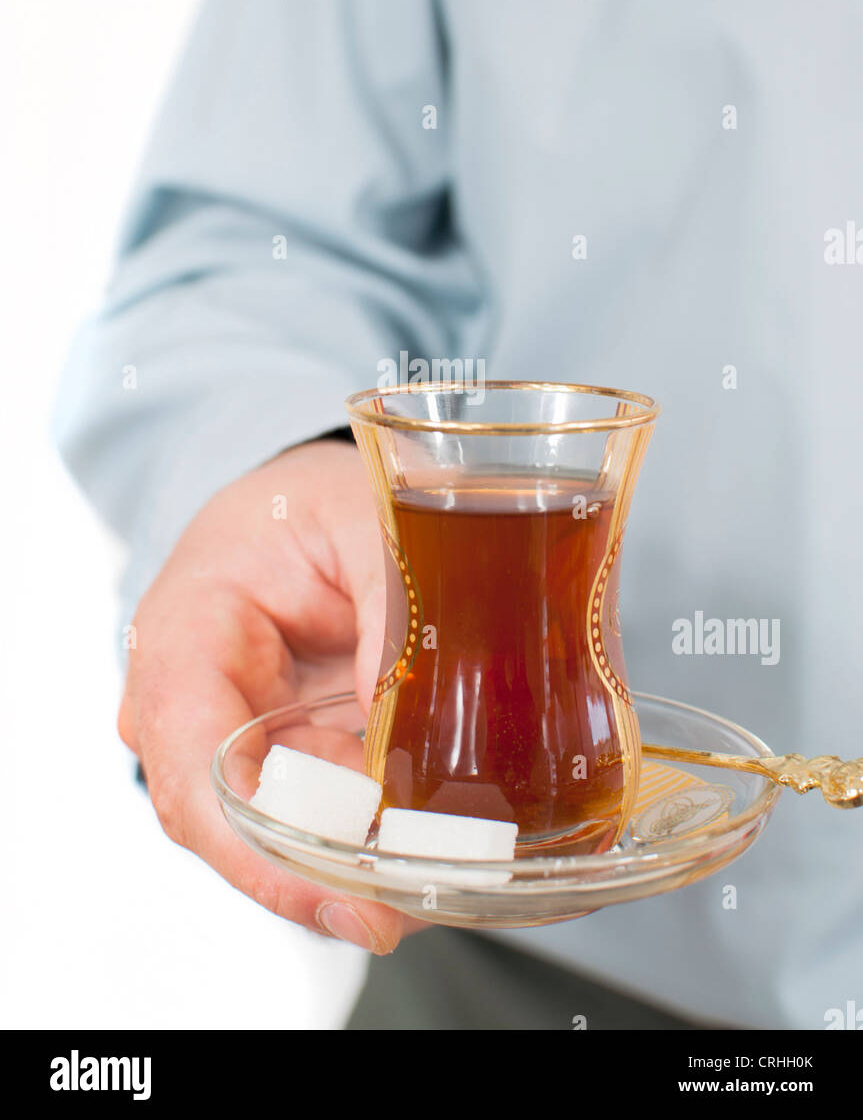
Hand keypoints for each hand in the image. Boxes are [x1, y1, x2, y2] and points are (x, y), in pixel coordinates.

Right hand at [118, 438, 412, 953]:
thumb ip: (389, 604)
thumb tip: (412, 715)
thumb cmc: (307, 505)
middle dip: (332, 874)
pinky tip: (443, 836)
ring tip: (455, 865)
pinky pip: (327, 819)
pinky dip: (382, 834)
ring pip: (290, 836)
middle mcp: (188, 715)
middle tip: (421, 899)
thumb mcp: (361, 519)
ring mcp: (233, 748)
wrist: (294, 509)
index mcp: (182, 641)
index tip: (347, 900)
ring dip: (368, 859)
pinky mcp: (283, 766)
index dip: (263, 856)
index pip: (195, 775)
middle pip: (242, 830)